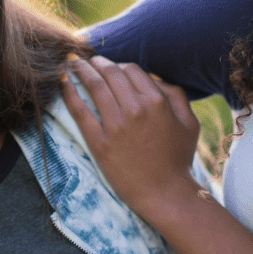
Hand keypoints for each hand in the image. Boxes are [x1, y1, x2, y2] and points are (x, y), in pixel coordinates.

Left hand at [62, 56, 202, 214]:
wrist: (164, 193)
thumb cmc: (177, 158)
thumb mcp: (189, 123)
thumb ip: (176, 95)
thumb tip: (155, 77)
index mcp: (157, 102)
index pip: (131, 70)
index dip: (119, 65)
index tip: (111, 67)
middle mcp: (135, 109)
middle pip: (111, 73)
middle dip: (97, 62)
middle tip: (88, 60)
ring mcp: (116, 125)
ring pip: (94, 86)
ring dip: (81, 70)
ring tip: (73, 63)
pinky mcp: (99, 141)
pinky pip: (79, 110)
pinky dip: (69, 92)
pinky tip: (63, 81)